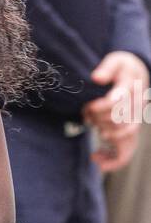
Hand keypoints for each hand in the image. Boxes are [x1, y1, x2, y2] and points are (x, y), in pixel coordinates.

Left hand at [82, 50, 149, 171]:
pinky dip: (112, 161)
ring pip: (123, 137)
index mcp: (132, 88)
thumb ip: (107, 68)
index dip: (102, 106)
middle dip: (98, 117)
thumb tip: (96, 77)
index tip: (90, 106)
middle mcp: (137, 107)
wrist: (137, 76)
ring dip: (103, 132)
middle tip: (86, 110)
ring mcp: (134, 122)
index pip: (119, 101)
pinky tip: (96, 159)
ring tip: (91, 123)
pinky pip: (125, 153)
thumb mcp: (115, 61)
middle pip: (118, 120)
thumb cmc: (122, 68)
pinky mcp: (130, 133)